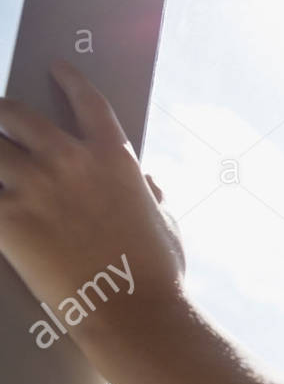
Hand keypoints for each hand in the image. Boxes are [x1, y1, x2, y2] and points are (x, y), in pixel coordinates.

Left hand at [0, 57, 185, 325]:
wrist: (134, 313)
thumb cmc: (158, 275)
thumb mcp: (167, 227)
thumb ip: (154, 197)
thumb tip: (152, 184)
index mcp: (116, 159)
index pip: (87, 101)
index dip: (70, 80)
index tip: (57, 69)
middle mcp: (71, 162)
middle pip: (18, 115)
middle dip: (4, 112)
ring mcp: (35, 187)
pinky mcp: (6, 219)